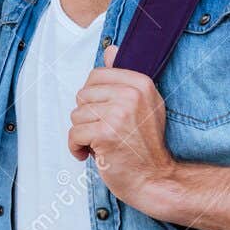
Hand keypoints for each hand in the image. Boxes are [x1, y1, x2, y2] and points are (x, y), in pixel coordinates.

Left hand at [69, 44, 176, 208]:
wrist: (156, 180)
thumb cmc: (145, 147)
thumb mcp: (143, 105)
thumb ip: (124, 78)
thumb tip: (110, 49)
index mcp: (141, 83)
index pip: (96, 76)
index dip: (93, 99)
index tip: (104, 115)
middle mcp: (131, 94)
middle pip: (82, 95)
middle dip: (87, 117)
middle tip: (105, 133)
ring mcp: (119, 114)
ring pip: (76, 115)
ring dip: (83, 134)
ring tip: (102, 145)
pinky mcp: (106, 134)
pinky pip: (73, 134)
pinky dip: (77, 148)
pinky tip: (91, 155)